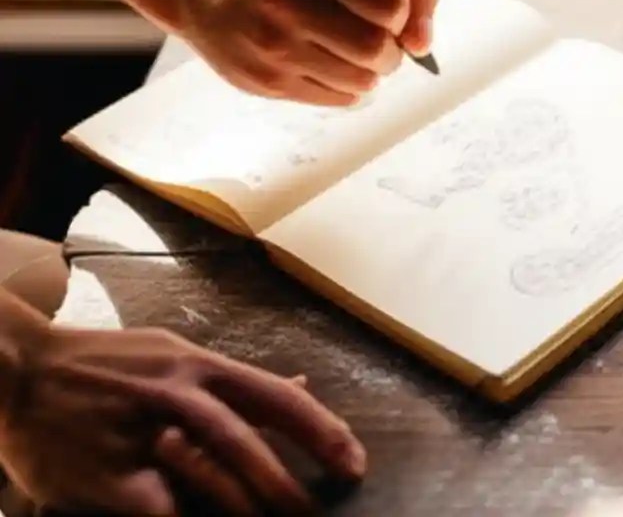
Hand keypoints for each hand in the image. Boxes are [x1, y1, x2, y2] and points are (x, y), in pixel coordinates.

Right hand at [0, 325, 364, 515]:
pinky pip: (163, 510)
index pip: (278, 401)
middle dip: (288, 490)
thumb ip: (237, 380)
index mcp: (201, 367)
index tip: (354, 465)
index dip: (324, 434)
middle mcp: (178, 397)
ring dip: (247, 510)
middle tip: (313, 515)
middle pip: (249, 448)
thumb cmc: (106, 365)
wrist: (18, 371)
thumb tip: (303, 385)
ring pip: (212, 481)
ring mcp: (142, 435)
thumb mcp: (175, 355)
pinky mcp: (109, 475)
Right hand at [180, 0, 437, 106]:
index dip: (403, 12)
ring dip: (371, 70)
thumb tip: (423, 41)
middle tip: (377, 39)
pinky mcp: (266, 83)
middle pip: (377, 49)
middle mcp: (286, 4)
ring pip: (363, 81)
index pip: (388, 1)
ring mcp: (272, 48)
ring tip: (348, 50)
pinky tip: (325, 62)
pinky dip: (348, 86)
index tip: (392, 12)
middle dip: (391, 50)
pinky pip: (341, 99)